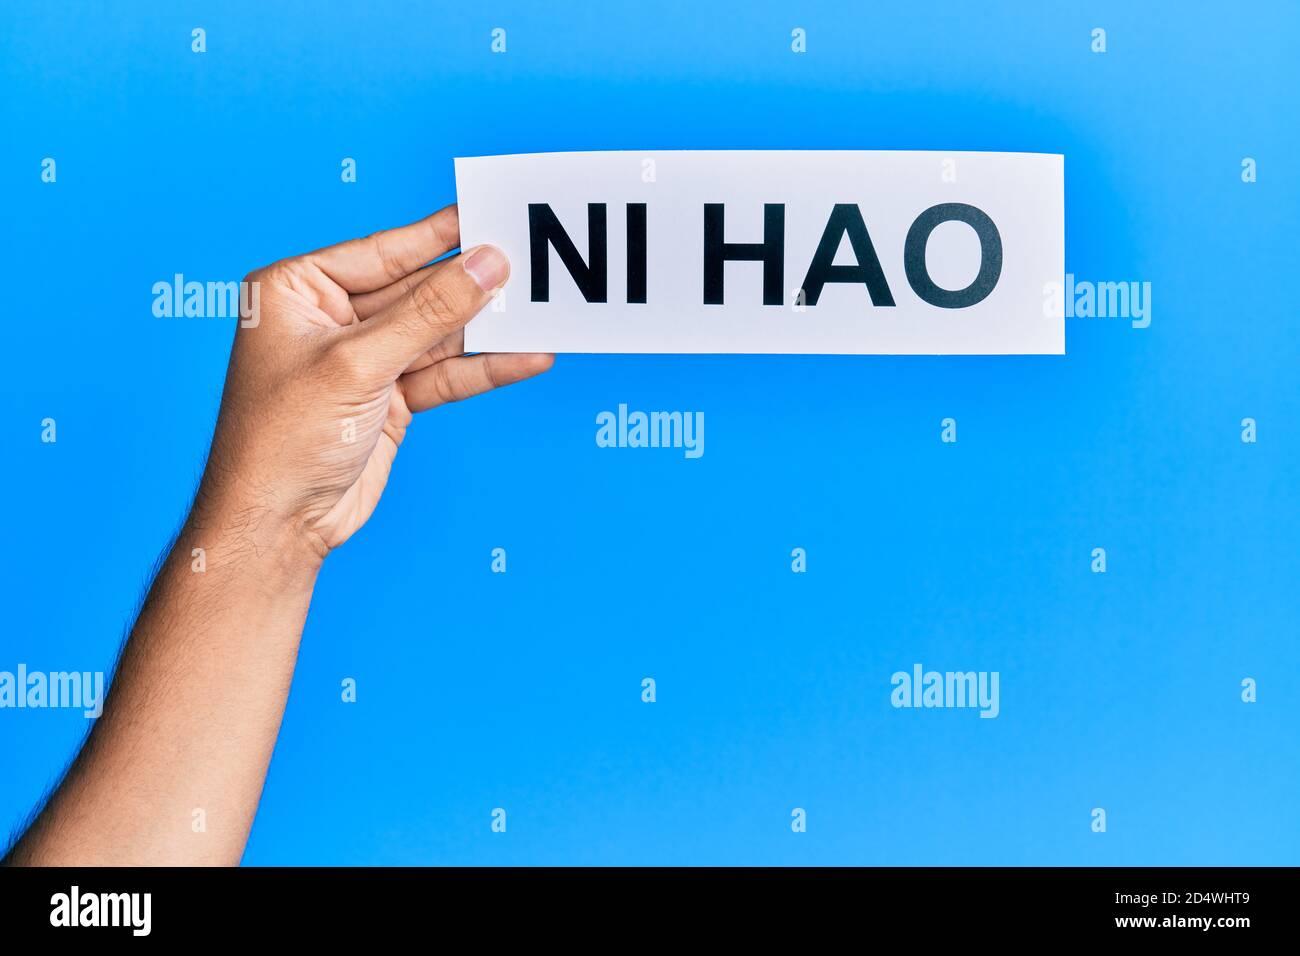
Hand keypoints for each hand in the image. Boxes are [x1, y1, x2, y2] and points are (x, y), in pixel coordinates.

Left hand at [202, 204, 552, 559]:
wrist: (277, 525)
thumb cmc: (283, 439)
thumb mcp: (359, 363)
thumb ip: (430, 312)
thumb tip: (486, 266)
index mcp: (296, 290)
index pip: (381, 253)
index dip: (437, 236)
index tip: (485, 213)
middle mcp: (329, 320)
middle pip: (415, 291)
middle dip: (469, 285)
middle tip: (526, 261)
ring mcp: (362, 361)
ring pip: (436, 335)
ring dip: (485, 329)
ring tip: (539, 309)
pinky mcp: (389, 399)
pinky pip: (443, 375)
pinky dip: (483, 369)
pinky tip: (525, 356)